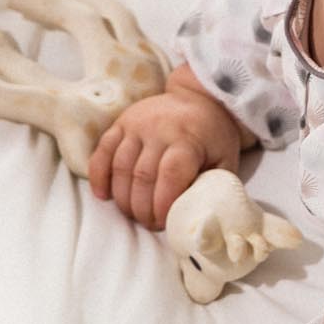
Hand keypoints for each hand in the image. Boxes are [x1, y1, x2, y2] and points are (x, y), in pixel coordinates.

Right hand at [87, 91, 239, 229]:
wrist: (199, 99)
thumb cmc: (213, 137)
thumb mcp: (224, 160)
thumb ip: (211, 187)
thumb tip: (196, 218)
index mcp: (187, 139)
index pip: (170, 174)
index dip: (163, 203)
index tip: (164, 222)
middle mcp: (159, 130)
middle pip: (142, 176)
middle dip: (143, 208)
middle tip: (149, 224)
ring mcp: (136, 125)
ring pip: (120, 167)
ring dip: (124, 198)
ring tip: (134, 214)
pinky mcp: (121, 123)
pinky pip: (103, 151)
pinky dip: (99, 175)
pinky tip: (103, 195)